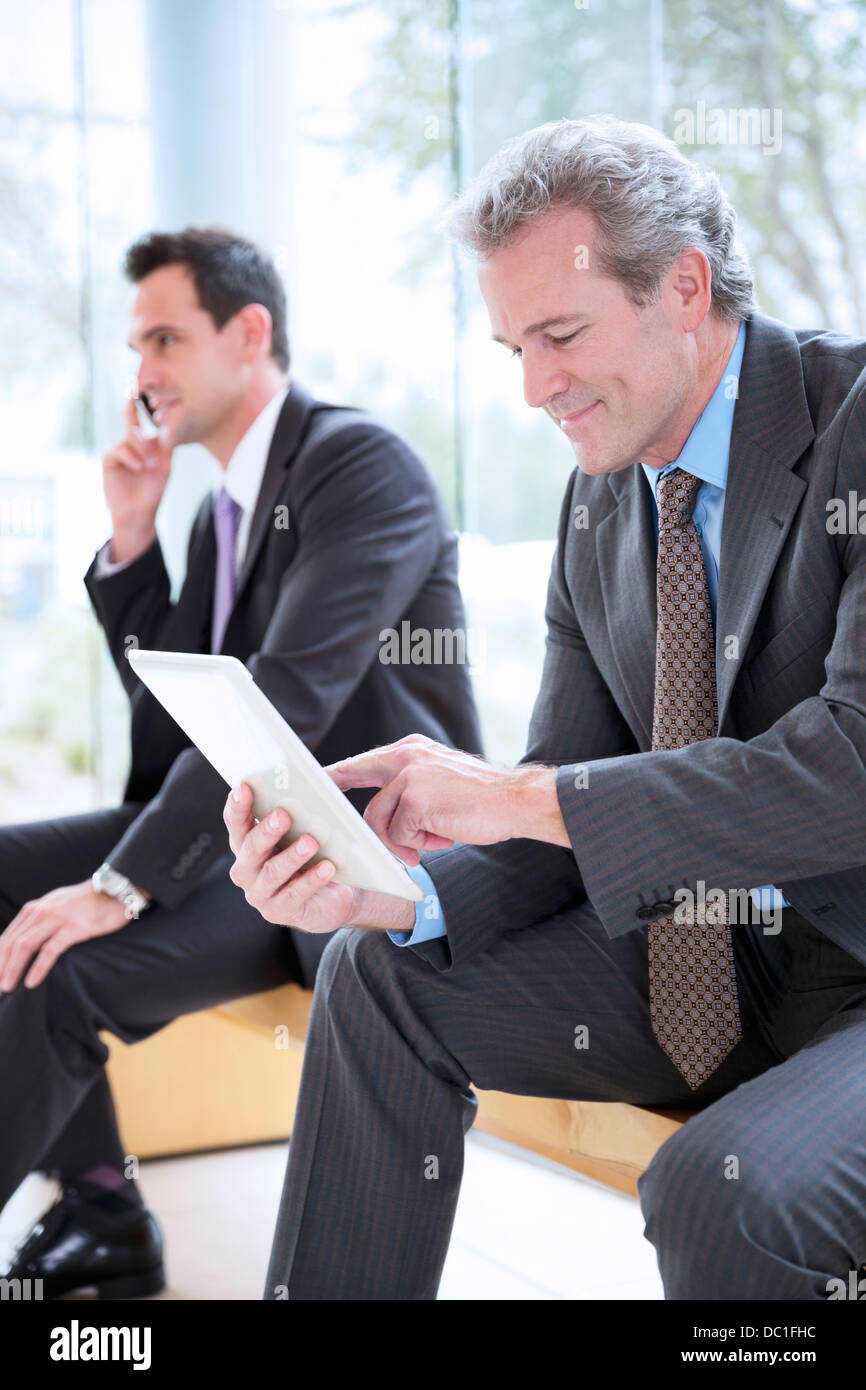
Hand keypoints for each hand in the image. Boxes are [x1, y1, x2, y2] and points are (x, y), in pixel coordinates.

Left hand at [0, 883, 135, 991]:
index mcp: (35, 908)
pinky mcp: (74, 927)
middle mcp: (42, 911)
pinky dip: (38, 967)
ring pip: (25, 945)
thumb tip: (26, 942)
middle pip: (12, 942)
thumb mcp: (58, 906)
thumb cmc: (89, 903)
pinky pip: (50, 950)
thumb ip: (41, 920)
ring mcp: (58, 918)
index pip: (8, 936)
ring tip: (7, 987)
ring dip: (13, 968)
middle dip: (0, 966)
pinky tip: (32, 982)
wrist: (117, 890)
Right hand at [102, 397, 172, 561]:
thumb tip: (162, 427)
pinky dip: (131, 458)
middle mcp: (132, 443)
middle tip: (149, 443)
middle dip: (141, 427)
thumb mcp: (165, 467)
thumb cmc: (153, 491)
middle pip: (132, 422)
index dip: (138, 401)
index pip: (143, 418)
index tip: (136, 383)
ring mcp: (119, 450)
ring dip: (142, 450)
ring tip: (149, 467)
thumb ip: (164, 446)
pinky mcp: (109, 459)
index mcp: (147, 443)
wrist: (139, 513)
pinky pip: (120, 450)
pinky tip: (139, 468)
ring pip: (130, 437)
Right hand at [224, 784, 414, 933]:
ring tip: (311, 842)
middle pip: (250, 847)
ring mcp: (260, 893)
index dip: (238, 806)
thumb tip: (304, 788)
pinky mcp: (279, 912)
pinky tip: (327, 867)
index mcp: (246, 843)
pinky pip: (293, 895)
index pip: (235, 822)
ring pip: (271, 873)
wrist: (336, 895)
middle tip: (284, 815)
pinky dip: (311, 880)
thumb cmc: (315, 855)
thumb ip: (295, 813)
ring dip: (291, 856)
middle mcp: (246, 869)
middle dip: (266, 830)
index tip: (245, 787)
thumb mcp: (302, 832)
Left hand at [327, 733, 568, 863]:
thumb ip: (411, 789)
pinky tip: (444, 837)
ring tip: (434, 840)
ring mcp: (409, 775)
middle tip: (329, 819)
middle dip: (340, 800)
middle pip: (356, 779)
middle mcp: (406, 754)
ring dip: (402, 840)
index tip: (320, 781)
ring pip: (378, 819)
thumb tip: (386, 817)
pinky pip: (398, 835)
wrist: (516, 801)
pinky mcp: (415, 799)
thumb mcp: (440, 781)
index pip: (365, 760)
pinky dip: (419, 845)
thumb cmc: (482, 799)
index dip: (340, 773)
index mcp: (412, 748)